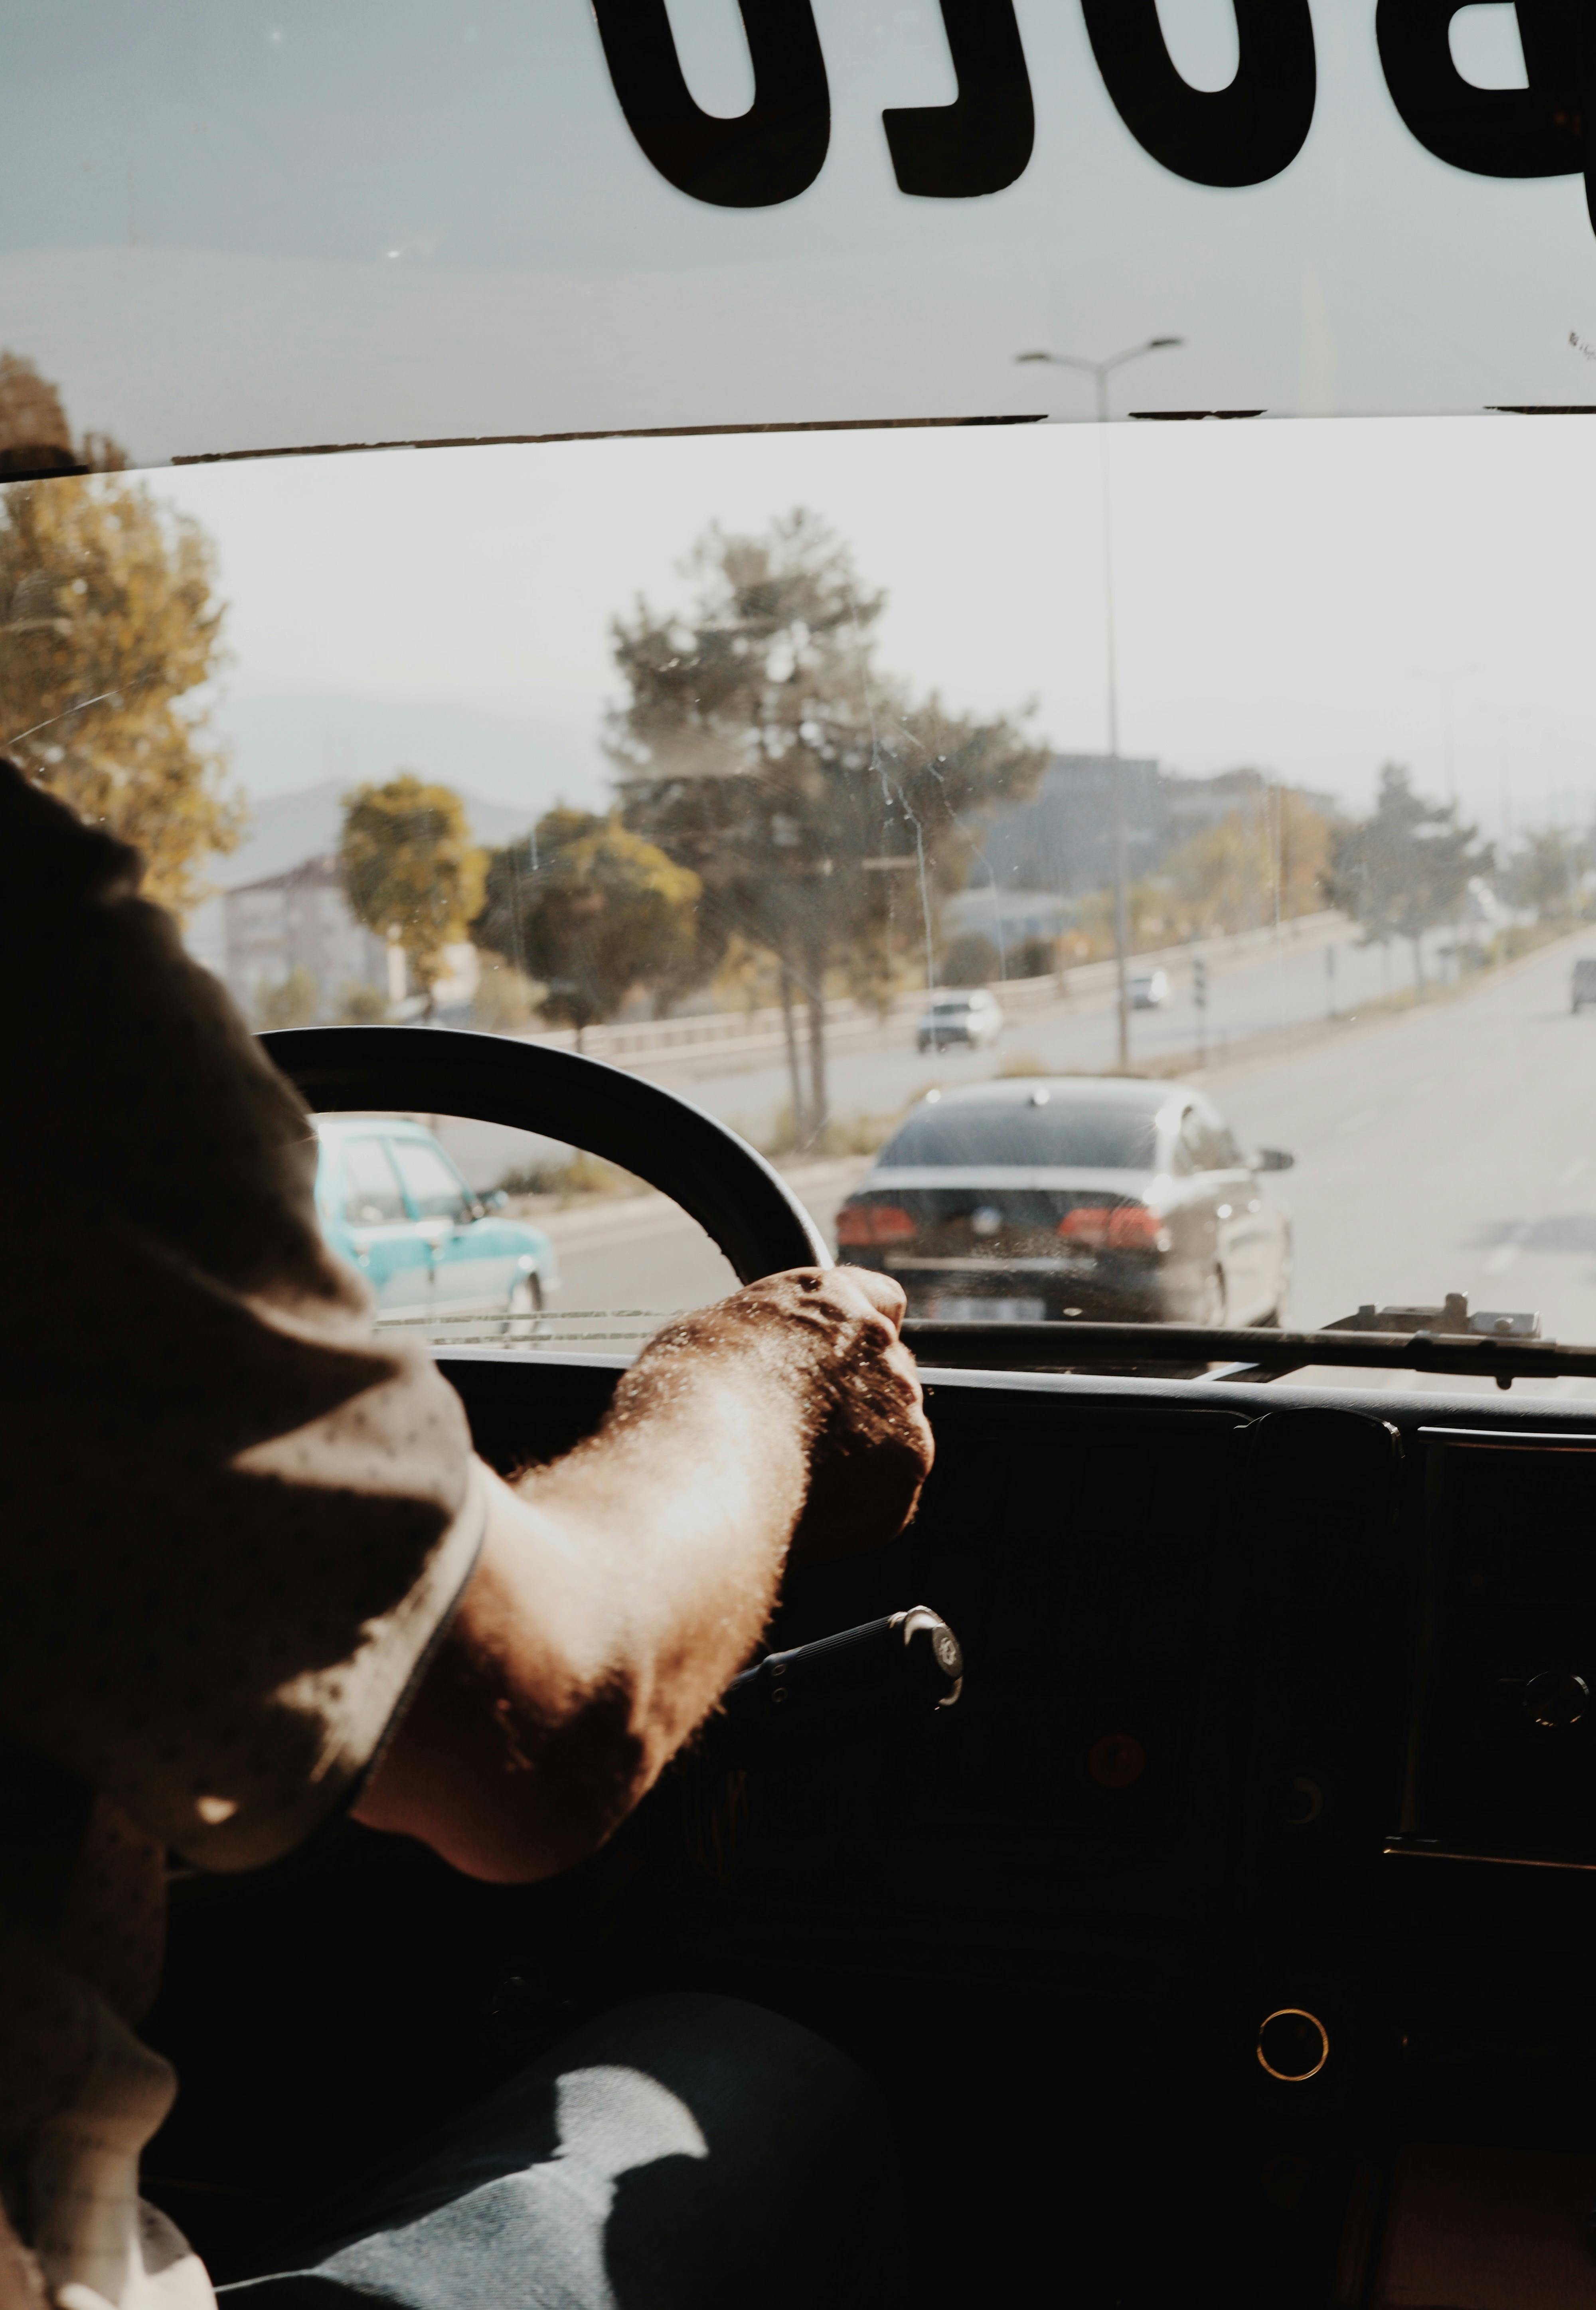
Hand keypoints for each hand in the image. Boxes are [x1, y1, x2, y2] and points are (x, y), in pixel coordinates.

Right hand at [633, 1265, 932, 1561]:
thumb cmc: (688, 1397)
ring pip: (894, 1433)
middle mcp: (877, 1343)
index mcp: (828, 1300)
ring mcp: (901, 1404)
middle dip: (855, 1407)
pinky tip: (813, 1507)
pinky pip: (893, 1486)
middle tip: (800, 1440)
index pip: (881, 1299)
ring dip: (860, 1456)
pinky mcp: (909, 1465)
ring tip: (796, 1480)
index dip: (860, 1339)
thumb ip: (760, 1345)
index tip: (838, 1368)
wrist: (706, 1458)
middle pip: (885, 1376)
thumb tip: (748, 1368)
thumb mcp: (713, 1340)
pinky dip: (862, 1502)